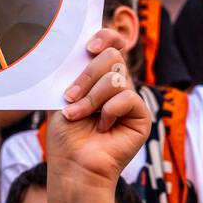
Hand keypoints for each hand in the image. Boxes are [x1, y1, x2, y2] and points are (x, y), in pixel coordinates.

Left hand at [45, 29, 150, 185]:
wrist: (73, 166)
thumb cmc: (65, 135)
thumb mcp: (61, 98)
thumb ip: (72, 73)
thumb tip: (79, 48)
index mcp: (98, 77)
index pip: (111, 44)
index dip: (105, 37)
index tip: (88, 47)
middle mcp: (116, 85)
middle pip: (112, 56)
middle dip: (87, 76)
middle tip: (70, 97)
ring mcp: (130, 100)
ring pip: (116, 78)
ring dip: (91, 98)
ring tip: (77, 115)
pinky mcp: (141, 116)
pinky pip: (126, 98)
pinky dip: (108, 111)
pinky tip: (102, 127)